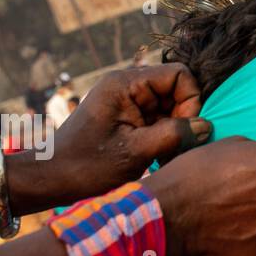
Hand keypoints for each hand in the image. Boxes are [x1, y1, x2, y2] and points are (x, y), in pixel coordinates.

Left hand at [48, 63, 211, 201]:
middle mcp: (127, 86)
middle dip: (182, 118)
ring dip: (173, 130)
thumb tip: (206, 127)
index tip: (184, 129)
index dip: (190, 100)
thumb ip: (174, 135)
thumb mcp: (134, 152)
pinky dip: (163, 136)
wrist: (49, 180)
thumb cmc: (85, 166)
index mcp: (125, 84)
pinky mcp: (127, 117)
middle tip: (175, 147)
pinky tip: (156, 156)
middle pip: (176, 90)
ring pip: (170, 107)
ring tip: (164, 155)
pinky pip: (158, 119)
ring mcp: (127, 101)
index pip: (178, 75)